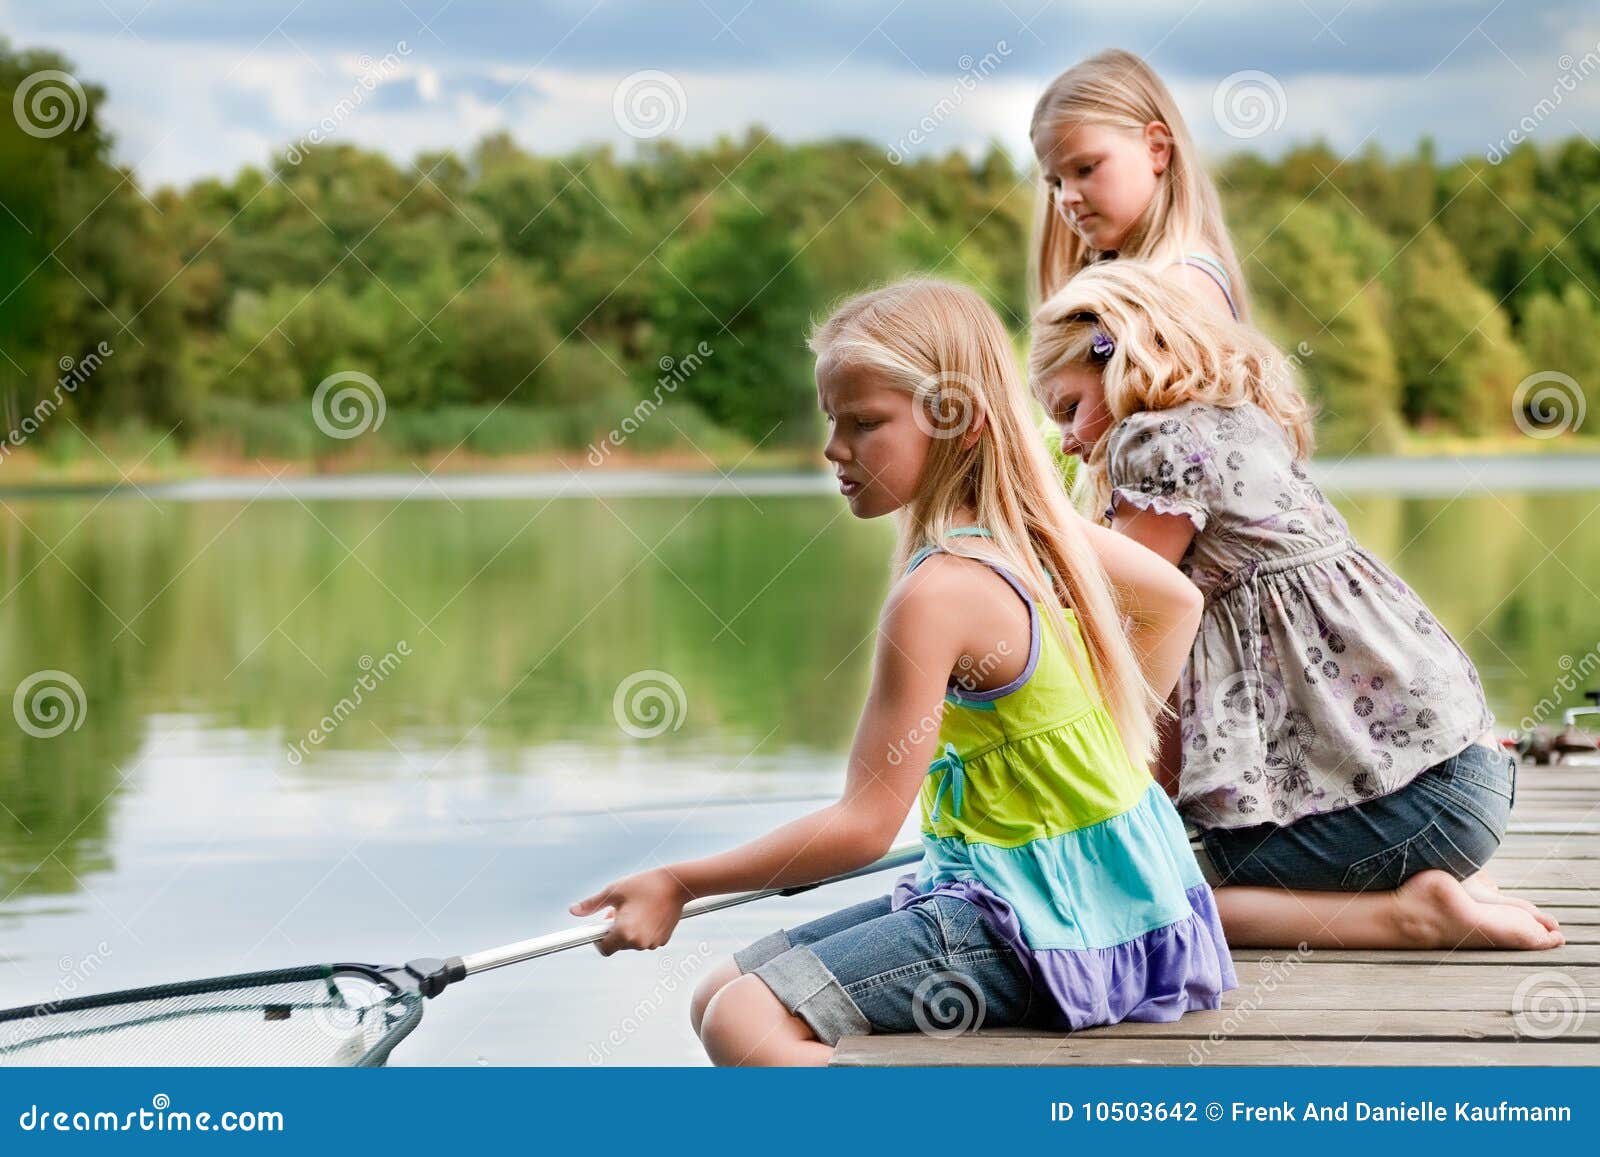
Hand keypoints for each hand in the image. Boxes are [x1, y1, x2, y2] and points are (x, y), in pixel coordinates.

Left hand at [568, 867, 690, 955]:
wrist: (678, 884)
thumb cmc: (644, 885)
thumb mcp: (615, 891)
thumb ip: (592, 904)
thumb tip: (573, 911)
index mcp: (624, 932)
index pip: (603, 949)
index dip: (598, 939)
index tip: (598, 928)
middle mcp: (638, 942)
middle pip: (617, 945)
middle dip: (614, 930)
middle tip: (618, 911)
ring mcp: (652, 943)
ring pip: (632, 942)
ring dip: (628, 930)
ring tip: (634, 910)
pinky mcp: (663, 940)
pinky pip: (646, 939)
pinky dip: (643, 930)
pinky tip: (647, 913)